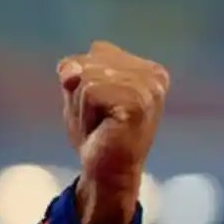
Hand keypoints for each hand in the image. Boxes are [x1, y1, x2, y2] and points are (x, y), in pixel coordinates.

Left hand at [57, 41, 169, 223]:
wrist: (107, 171)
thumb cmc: (97, 131)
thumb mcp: (79, 90)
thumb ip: (74, 69)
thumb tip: (71, 73)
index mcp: (146, 67)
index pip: (93, 52)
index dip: (83, 81)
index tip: (102, 107)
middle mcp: (152, 74)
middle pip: (88, 63)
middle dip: (80, 95)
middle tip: (99, 119)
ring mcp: (147, 88)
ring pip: (86, 78)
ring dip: (82, 107)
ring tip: (101, 125)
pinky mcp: (137, 103)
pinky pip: (89, 93)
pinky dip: (85, 115)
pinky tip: (103, 130)